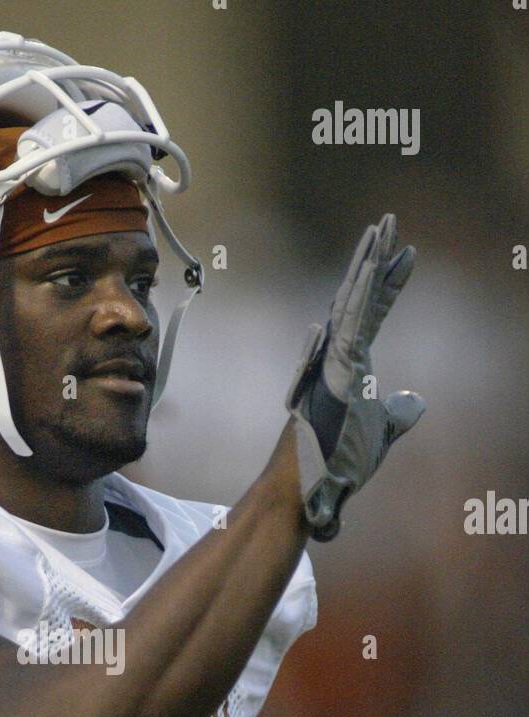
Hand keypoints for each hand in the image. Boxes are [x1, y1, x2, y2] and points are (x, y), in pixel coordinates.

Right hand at [286, 212, 425, 539]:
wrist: (310, 488)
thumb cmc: (337, 464)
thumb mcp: (380, 433)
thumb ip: (396, 414)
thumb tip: (414, 401)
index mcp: (350, 366)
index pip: (373, 314)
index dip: (391, 283)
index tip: (409, 254)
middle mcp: (337, 356)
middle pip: (360, 297)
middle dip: (376, 259)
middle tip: (389, 220)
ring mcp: (332, 361)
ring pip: (353, 302)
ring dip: (368, 263)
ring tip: (382, 226)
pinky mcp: (334, 372)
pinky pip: (352, 325)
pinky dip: (363, 295)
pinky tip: (372, 264)